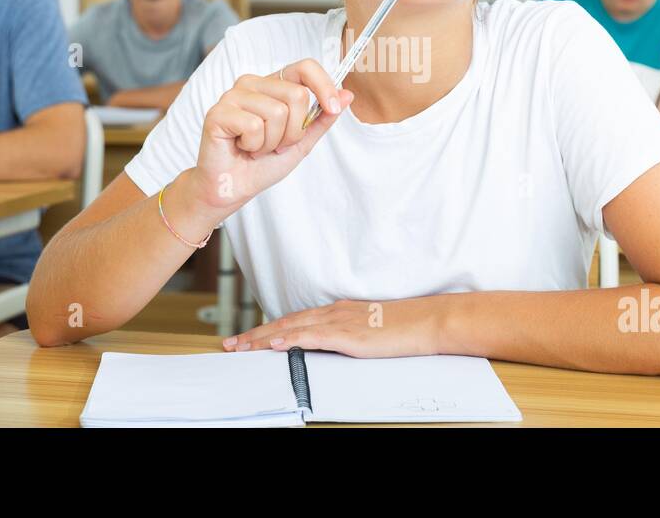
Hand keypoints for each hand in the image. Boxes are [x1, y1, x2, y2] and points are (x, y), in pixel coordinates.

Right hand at [189, 59, 353, 213]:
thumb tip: (347, 95)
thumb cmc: (263, 163)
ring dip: (273, 142)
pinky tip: (242, 147)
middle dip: (294, 131)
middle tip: (276, 144)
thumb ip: (322, 118)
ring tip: (257, 148)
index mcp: (273, 84)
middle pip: (296, 95)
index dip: (324, 86)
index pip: (305, 67)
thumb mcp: (302, 141)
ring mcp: (233, 95)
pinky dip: (254, 146)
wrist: (235, 187)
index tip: (333, 108)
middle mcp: (252, 83)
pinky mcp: (218, 112)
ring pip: (277, 112)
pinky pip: (253, 126)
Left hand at [221, 297, 441, 357]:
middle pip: (286, 323)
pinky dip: (289, 340)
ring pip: (291, 329)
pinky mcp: (348, 335)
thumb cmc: (407, 327)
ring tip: (241, 347)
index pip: (296, 320)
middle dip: (255, 334)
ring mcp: (340, 322)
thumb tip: (337, 346)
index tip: (249, 337)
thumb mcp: (371, 330)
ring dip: (263, 338)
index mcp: (339, 312)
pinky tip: (274, 345)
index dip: (270, 328)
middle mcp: (334, 313)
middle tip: (232, 344)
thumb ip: (350, 336)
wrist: (428, 321)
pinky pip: (311, 338)